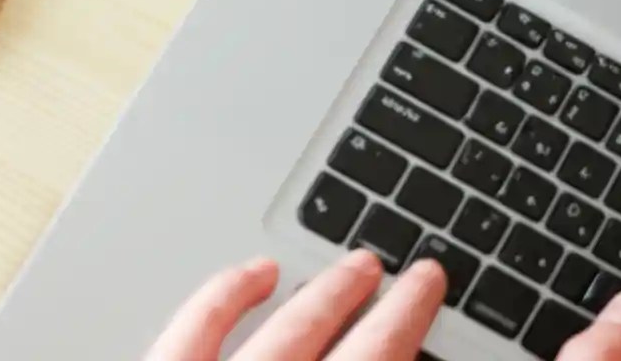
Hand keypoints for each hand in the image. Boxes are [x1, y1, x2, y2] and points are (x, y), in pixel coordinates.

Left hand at [145, 249, 446, 359]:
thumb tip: (402, 352)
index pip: (375, 358)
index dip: (407, 319)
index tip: (428, 286)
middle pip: (331, 338)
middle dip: (378, 305)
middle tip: (408, 274)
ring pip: (277, 332)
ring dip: (321, 296)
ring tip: (355, 268)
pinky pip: (191, 333)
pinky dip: (227, 297)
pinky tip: (256, 274)